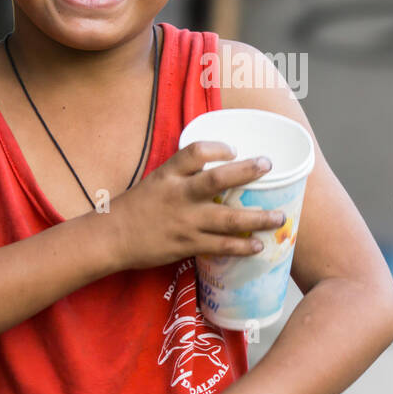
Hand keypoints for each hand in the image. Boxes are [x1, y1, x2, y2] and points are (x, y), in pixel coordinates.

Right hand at [106, 141, 287, 272]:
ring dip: (258, 218)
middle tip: (268, 165)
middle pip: (218, 179)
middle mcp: (179, 195)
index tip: (234, 149)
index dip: (217, 147)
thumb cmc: (136, 207)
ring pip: (228, 219)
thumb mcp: (156, 180)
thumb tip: (218, 169)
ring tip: (279, 217)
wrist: (112, 238)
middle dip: (247, 171)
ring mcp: (185, 221)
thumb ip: (183, 174)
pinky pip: (221, 246)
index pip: (195, 151)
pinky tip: (258, 246)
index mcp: (169, 174)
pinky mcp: (187, 244)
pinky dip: (241, 246)